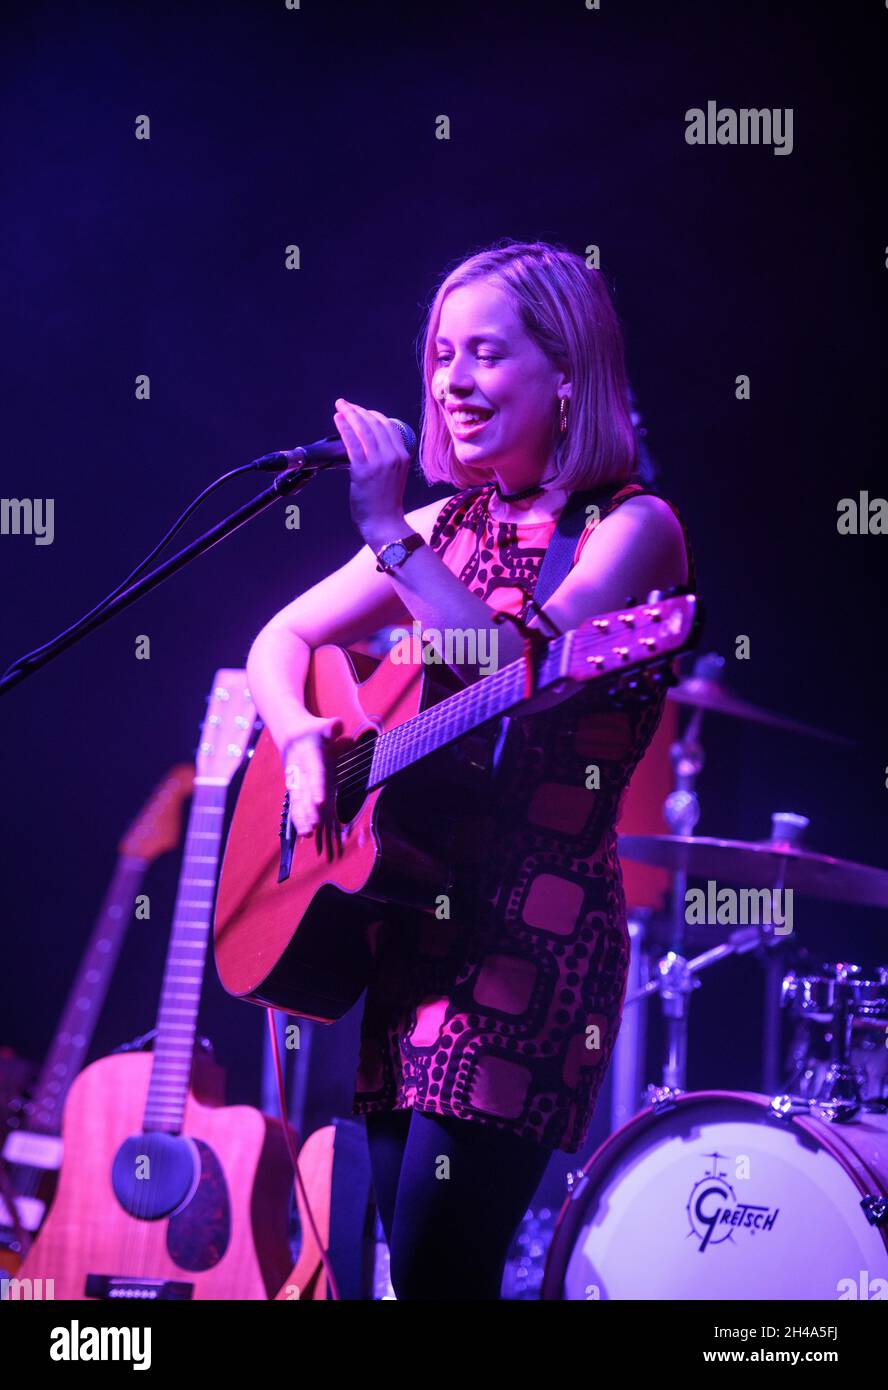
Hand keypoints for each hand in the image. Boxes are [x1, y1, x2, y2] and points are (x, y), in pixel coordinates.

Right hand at [281, 713, 343, 859]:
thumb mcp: (324, 724)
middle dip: (308, 810)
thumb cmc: (313, 729)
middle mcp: (300, 769)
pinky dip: (299, 818)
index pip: (315, 773)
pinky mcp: (296, 786)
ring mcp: (296, 779)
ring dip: (302, 818)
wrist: (288, 730)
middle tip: (314, 827)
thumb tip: (341, 731)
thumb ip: (333, 728)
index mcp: (308, 755)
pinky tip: (305, 833)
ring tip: (308, 834)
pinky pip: (296, 804)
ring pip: (298, 801)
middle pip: (304, 792)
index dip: (317, 788)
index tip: (321, 803)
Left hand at [333, 397, 409, 544]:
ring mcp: (379, 462)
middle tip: (345, 404)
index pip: (388, 425)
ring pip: (363, 430)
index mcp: (403, 455)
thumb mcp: (394, 476)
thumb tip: (370, 445)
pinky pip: (353, 442)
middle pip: (375, 424)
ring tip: (340, 407)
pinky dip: (344, 428)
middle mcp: (393, 456)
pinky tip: (338, 419)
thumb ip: (387, 459)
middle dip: (358, 410)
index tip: (360, 411)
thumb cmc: (386, 502)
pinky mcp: (363, 470)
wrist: (385, 523)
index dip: (372, 414)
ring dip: (349, 414)